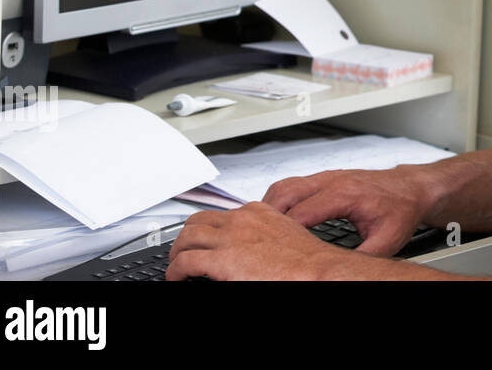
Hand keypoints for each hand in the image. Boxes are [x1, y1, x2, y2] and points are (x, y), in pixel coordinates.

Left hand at [166, 202, 383, 279]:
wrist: (316, 271)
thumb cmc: (306, 262)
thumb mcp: (284, 237)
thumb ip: (263, 235)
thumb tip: (250, 249)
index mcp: (258, 212)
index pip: (221, 214)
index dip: (207, 229)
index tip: (203, 241)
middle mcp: (241, 219)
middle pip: (197, 221)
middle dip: (186, 237)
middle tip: (182, 252)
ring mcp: (230, 237)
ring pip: (186, 238)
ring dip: (177, 253)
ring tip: (176, 267)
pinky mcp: (221, 259)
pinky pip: (184, 262)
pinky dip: (175, 271)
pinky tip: (178, 279)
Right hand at [261, 167, 427, 256]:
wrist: (413, 188)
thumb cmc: (401, 209)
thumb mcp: (386, 241)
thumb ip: (361, 257)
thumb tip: (341, 272)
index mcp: (345, 194)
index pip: (301, 212)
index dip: (283, 232)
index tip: (270, 249)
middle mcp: (332, 180)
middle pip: (285, 193)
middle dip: (267, 217)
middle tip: (256, 240)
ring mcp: (327, 176)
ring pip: (285, 185)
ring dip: (270, 205)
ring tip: (261, 230)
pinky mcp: (326, 177)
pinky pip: (293, 184)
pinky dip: (280, 199)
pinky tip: (277, 218)